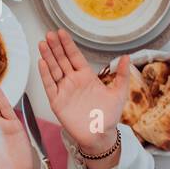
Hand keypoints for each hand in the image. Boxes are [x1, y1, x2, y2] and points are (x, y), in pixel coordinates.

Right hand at [37, 29, 128, 155]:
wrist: (100, 135)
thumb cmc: (109, 116)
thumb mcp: (119, 93)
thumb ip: (122, 75)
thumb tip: (127, 57)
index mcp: (86, 76)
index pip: (75, 56)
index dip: (68, 44)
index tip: (61, 32)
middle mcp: (73, 81)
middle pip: (62, 60)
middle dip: (55, 47)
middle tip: (49, 34)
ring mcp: (64, 90)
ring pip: (54, 69)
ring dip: (48, 57)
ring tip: (43, 44)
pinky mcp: (57, 101)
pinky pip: (50, 85)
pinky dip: (45, 74)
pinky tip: (42, 62)